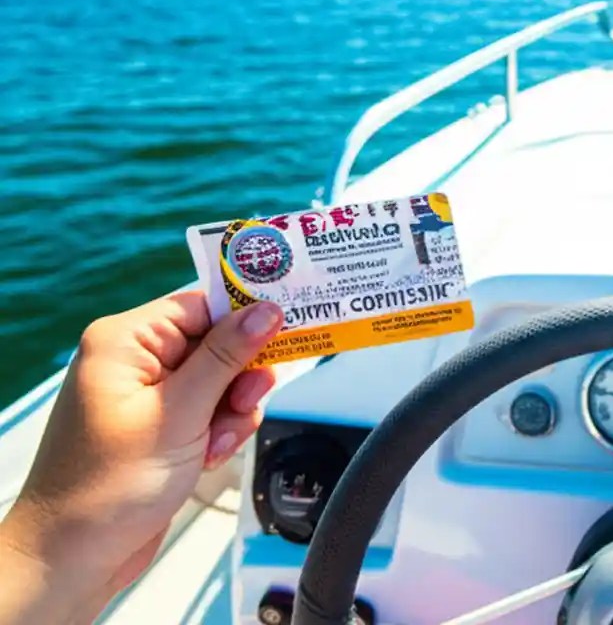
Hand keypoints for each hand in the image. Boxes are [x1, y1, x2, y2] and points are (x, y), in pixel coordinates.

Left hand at [0, 293, 282, 621]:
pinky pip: (212, 411)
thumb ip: (225, 357)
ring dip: (232, 411)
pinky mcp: (163, 426)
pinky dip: (221, 432)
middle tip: (244, 403)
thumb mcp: (179, 413)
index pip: (202, 304)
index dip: (246, 313)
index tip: (290, 323)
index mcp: (126, 341)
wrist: (76, 555)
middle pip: (218, 342)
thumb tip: (266, 310)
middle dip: (239, 376)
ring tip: (216, 442)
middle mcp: (136, 360)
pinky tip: (207, 456)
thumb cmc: (109, 484)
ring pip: (222, 380)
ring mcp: (150, 395)